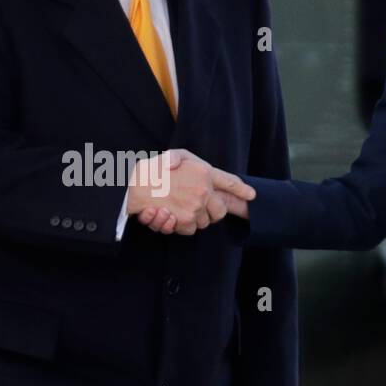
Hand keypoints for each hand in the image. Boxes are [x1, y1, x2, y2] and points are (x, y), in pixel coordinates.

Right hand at [128, 148, 253, 235]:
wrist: (134, 188)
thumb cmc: (151, 171)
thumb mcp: (170, 155)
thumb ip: (179, 158)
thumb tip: (178, 165)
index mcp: (204, 172)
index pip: (229, 182)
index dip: (241, 189)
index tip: (251, 194)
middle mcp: (203, 190)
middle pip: (221, 210)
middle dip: (213, 211)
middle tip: (198, 208)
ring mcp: (196, 207)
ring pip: (205, 222)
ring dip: (195, 219)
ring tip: (176, 209)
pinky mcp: (185, 220)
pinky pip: (191, 229)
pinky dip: (182, 226)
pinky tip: (169, 216)